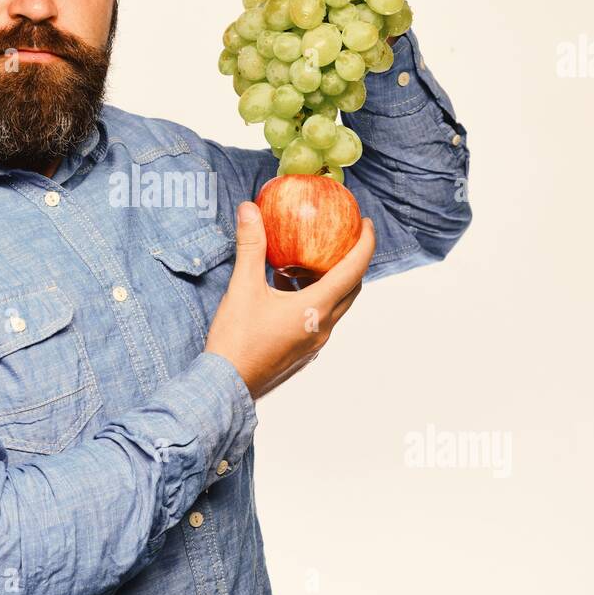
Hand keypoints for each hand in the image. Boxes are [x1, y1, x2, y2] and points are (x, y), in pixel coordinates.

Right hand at [204, 201, 374, 400]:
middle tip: (345, 238)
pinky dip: (313, 296)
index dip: (365, 244)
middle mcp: (323, 327)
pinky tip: (285, 286)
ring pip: (335, 304)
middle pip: (351, 289)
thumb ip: (250, 246)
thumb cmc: (236, 339)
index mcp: (316, 309)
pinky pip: (318, 317)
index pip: (353, 271)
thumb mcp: (242, 287)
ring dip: (331, 280)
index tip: (367, 223)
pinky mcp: (302, 351)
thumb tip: (250, 210)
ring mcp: (314, 343)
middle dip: (353, 261)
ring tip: (310, 259)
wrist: (226, 385)